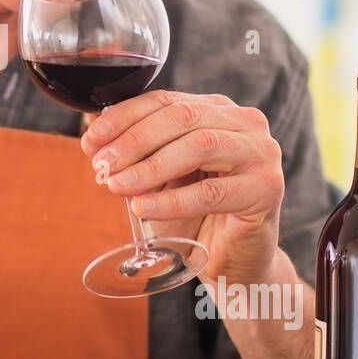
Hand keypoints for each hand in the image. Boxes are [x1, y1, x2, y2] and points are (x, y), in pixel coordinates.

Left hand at [80, 89, 284, 288]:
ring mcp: (261, 153)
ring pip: (198, 147)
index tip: (91, 140)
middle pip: (182, 118)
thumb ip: (136, 152)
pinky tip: (142, 208)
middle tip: (102, 165)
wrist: (235, 258)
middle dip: (134, 141)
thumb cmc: (196, 213)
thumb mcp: (162, 175)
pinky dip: (171, 201)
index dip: (123, 117)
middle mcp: (245, 122)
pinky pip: (211, 192)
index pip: (166, 100)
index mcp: (218, 109)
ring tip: (117, 186)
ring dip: (150, 167)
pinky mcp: (266, 189)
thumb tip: (92, 135)